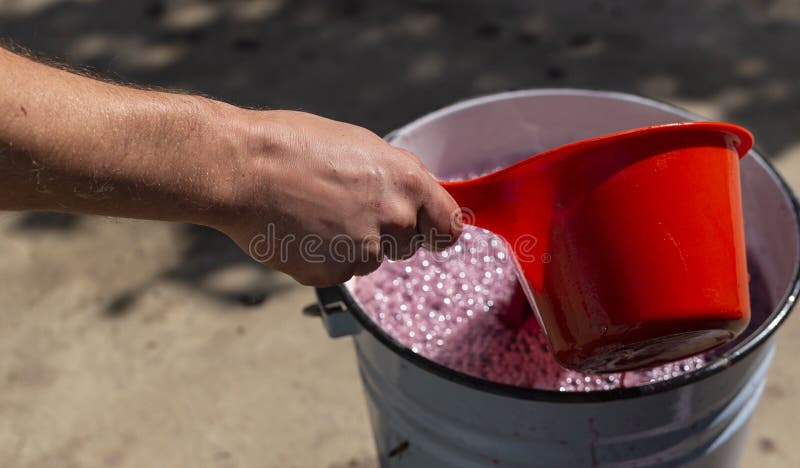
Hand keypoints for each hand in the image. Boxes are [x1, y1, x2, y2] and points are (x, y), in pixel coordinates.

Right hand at [202, 107, 461, 285]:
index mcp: (408, 184)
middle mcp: (394, 220)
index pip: (450, 228)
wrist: (242, 169)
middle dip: (386, 231)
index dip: (438, 229)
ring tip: (315, 212)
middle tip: (347, 206)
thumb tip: (415, 196)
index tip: (430, 231)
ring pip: (371, 258)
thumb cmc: (296, 146)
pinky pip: (339, 271)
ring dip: (351, 244)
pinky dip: (323, 257)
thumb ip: (396, 176)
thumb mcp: (362, 145)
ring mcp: (364, 251)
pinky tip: (300, 230)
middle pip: (408, 244)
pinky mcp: (332, 274)